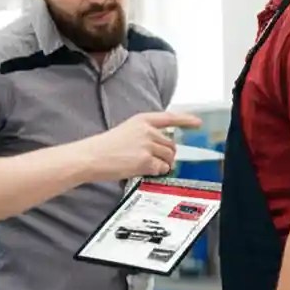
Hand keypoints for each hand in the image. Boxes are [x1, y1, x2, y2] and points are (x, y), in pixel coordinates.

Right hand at [83, 111, 201, 179]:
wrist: (92, 156)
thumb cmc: (105, 147)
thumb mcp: (127, 131)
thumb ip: (145, 135)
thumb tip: (162, 147)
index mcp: (142, 120)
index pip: (170, 117)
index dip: (186, 120)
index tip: (197, 123)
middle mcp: (147, 130)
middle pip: (171, 143)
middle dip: (167, 154)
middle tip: (156, 161)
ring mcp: (147, 145)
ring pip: (169, 156)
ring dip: (163, 164)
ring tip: (148, 166)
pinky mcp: (146, 160)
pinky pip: (161, 168)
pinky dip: (157, 171)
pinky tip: (145, 170)